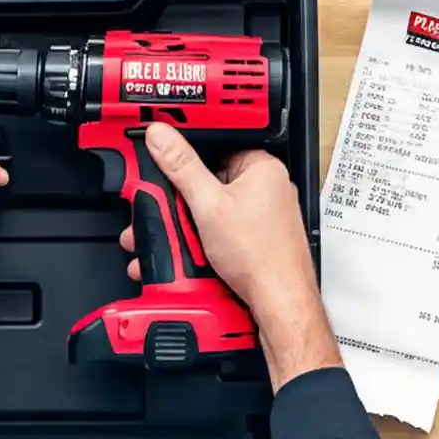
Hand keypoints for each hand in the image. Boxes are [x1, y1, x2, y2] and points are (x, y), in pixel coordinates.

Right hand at [121, 123, 341, 390]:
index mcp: (261, 168)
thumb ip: (182, 168)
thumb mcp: (208, 205)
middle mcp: (265, 189)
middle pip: (209, 184)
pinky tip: (189, 253)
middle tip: (160, 210)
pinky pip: (220, 232)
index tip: (161, 164)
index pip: (215, 149)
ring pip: (211, 212)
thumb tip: (162, 137)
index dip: (185, 159)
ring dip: (186, 226)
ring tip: (169, 237)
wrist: (278, 301)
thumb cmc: (260, 256)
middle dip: (179, 202)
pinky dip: (202, 241)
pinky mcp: (255, 240)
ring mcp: (261, 217)